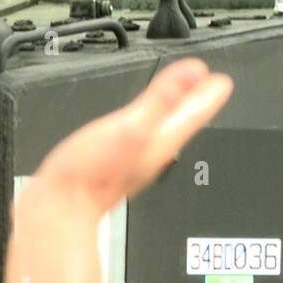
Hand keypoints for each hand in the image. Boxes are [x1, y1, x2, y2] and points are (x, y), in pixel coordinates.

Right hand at [29, 58, 231, 218]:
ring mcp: (133, 160)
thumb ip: (162, 98)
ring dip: (174, 112)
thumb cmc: (92, 175)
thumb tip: (195, 73)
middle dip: (195, 101)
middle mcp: (152, 152)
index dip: (209, 94)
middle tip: (209, 85)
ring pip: (162, 130)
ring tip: (182, 99)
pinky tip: (139, 125)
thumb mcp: (130, 126)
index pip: (195, 113)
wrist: (60, 209)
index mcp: (161, 140)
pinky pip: (139, 137)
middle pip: (182, 121)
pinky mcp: (114, 163)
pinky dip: (147, 123)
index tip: (222, 80)